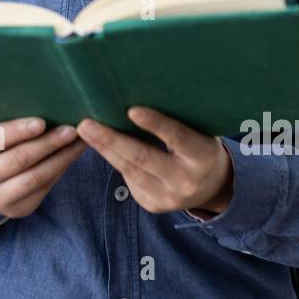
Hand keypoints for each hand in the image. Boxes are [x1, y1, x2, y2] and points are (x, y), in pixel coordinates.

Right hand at [0, 117, 85, 218]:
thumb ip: (4, 125)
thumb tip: (44, 108)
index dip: (18, 131)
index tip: (42, 121)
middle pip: (18, 160)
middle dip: (47, 143)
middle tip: (70, 130)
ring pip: (35, 178)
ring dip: (60, 158)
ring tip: (78, 142)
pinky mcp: (17, 209)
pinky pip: (43, 188)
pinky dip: (60, 170)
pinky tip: (71, 156)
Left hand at [76, 106, 232, 214]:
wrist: (214, 187)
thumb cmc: (200, 145)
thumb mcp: (199, 131)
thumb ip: (178, 120)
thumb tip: (138, 93)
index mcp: (203, 157)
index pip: (177, 137)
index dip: (155, 124)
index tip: (132, 110)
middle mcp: (186, 181)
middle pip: (143, 158)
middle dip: (111, 140)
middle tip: (86, 124)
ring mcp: (168, 197)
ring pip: (129, 170)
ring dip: (104, 149)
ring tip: (84, 131)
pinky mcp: (153, 205)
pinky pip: (128, 180)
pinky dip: (113, 160)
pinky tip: (98, 146)